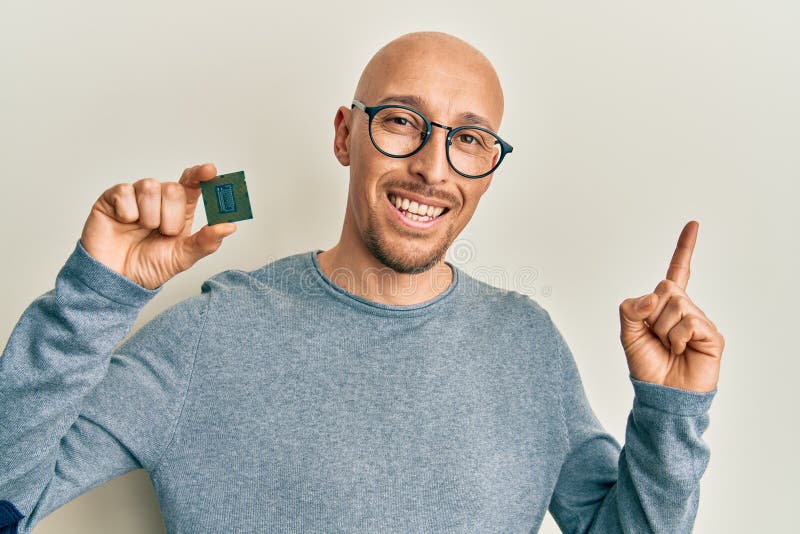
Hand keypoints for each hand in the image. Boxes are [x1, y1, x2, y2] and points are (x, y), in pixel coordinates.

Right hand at [80, 163, 236, 288]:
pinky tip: (124, 223)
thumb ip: (206, 242)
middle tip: (163, 233)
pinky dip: (127, 213)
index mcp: (179, 210)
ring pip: (151, 187)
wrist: (117, 280)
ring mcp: (136, 196)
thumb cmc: (149, 267)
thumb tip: (230, 226)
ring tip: (143, 230)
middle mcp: (159, 199)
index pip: (192, 184)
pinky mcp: (113, 198)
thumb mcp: (182, 257)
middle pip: (174, 188)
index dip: (201, 175)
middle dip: (171, 217)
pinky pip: (125, 192)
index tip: (210, 171)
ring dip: (150, 216)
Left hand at [618, 221, 724, 392]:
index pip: (677, 272)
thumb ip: (630, 308)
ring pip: (676, 306)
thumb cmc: (646, 365)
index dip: (684, 248)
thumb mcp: (627, 333)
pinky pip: (689, 323)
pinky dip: (678, 339)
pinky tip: (681, 351)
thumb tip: (653, 296)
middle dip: (653, 313)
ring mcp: (700, 321)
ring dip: (664, 330)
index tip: (693, 224)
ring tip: (669, 347)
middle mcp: (686, 309)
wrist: (661, 395)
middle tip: (657, 336)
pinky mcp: (712, 335)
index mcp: (665, 305)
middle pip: (666, 288)